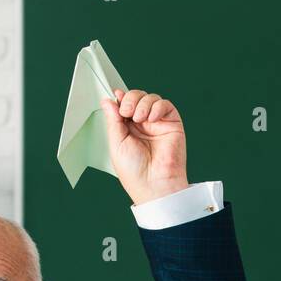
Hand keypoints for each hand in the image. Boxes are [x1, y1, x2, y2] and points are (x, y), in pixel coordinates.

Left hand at [100, 87, 188, 205]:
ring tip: (139, 118)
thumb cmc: (135, 172)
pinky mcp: (172, 124)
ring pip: (150, 98)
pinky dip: (157, 107)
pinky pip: (165, 105)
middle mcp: (142, 125)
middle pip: (137, 97)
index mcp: (127, 130)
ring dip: (142, 103)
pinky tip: (151, 119)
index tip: (117, 97)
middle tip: (127, 112)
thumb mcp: (116, 143)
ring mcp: (157, 124)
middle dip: (131, 99)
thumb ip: (113, 120)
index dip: (120, 98)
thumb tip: (108, 101)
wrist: (154, 184)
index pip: (123, 105)